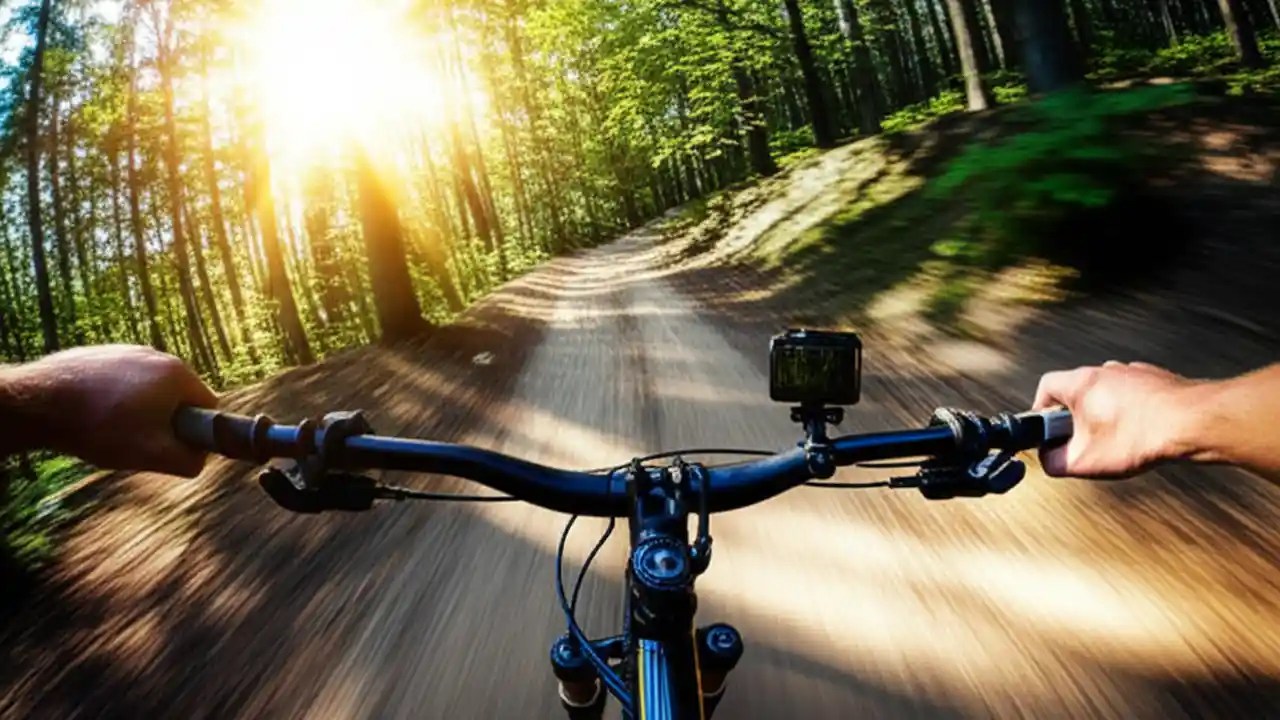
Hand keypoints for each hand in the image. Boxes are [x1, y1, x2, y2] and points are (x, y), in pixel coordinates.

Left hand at [10, 345, 217, 476]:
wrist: (38, 402)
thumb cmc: (99, 428)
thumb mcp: (152, 454)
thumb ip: (188, 461)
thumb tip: (200, 459)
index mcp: (177, 374)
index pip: (208, 406)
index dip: (193, 430)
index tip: (168, 443)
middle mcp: (156, 355)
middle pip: (177, 396)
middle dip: (163, 419)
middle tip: (137, 439)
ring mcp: (126, 351)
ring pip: (148, 388)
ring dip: (138, 409)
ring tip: (109, 427)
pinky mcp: (101, 354)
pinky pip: (122, 380)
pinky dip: (114, 398)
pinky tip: (92, 413)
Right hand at [1032, 361, 1198, 478]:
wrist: (1194, 423)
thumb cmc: (1138, 438)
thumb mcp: (1084, 462)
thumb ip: (1054, 462)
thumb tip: (1047, 459)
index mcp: (1082, 383)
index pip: (1046, 386)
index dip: (1041, 408)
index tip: (1048, 428)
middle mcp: (1106, 370)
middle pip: (1078, 390)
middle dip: (1076, 417)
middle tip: (1085, 441)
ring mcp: (1134, 372)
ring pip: (1107, 392)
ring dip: (1106, 413)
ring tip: (1118, 439)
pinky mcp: (1158, 379)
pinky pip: (1134, 394)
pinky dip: (1133, 411)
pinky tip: (1143, 433)